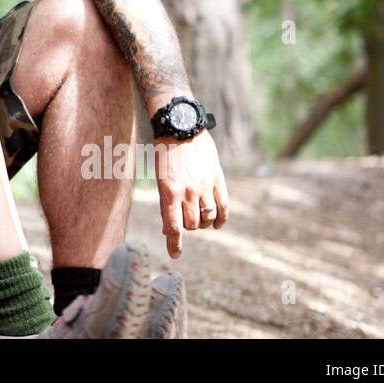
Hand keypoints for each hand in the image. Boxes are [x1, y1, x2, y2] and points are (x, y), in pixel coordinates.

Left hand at [153, 128, 227, 258]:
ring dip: (202, 223)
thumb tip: (167, 230)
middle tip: (183, 219)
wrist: (182, 127)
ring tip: (198, 217)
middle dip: (187, 227)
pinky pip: (223, 207)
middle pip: (191, 225)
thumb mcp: (160, 178)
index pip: (173, 226)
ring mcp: (204, 185)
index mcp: (169, 190)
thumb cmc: (165, 154)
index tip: (175, 255)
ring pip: (207, 218)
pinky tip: (217, 223)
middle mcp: (188, 190)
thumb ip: (166, 204)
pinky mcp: (217, 179)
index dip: (174, 244)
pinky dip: (221, 219)